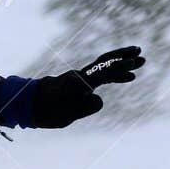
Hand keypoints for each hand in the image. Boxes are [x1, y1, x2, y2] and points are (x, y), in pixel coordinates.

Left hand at [26, 46, 145, 127]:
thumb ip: (87, 107)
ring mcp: (79, 77)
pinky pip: (100, 76)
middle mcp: (80, 76)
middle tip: (140, 53)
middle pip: (105, 62)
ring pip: (104, 68)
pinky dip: (113, 75)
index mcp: (79, 82)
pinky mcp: (78, 82)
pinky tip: (126, 79)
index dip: (120, 67)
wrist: (29, 105)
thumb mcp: (68, 115)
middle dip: (123, 57)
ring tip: (139, 64)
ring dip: (121, 65)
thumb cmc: (48, 112)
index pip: (103, 71)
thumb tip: (99, 98)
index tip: (135, 62)